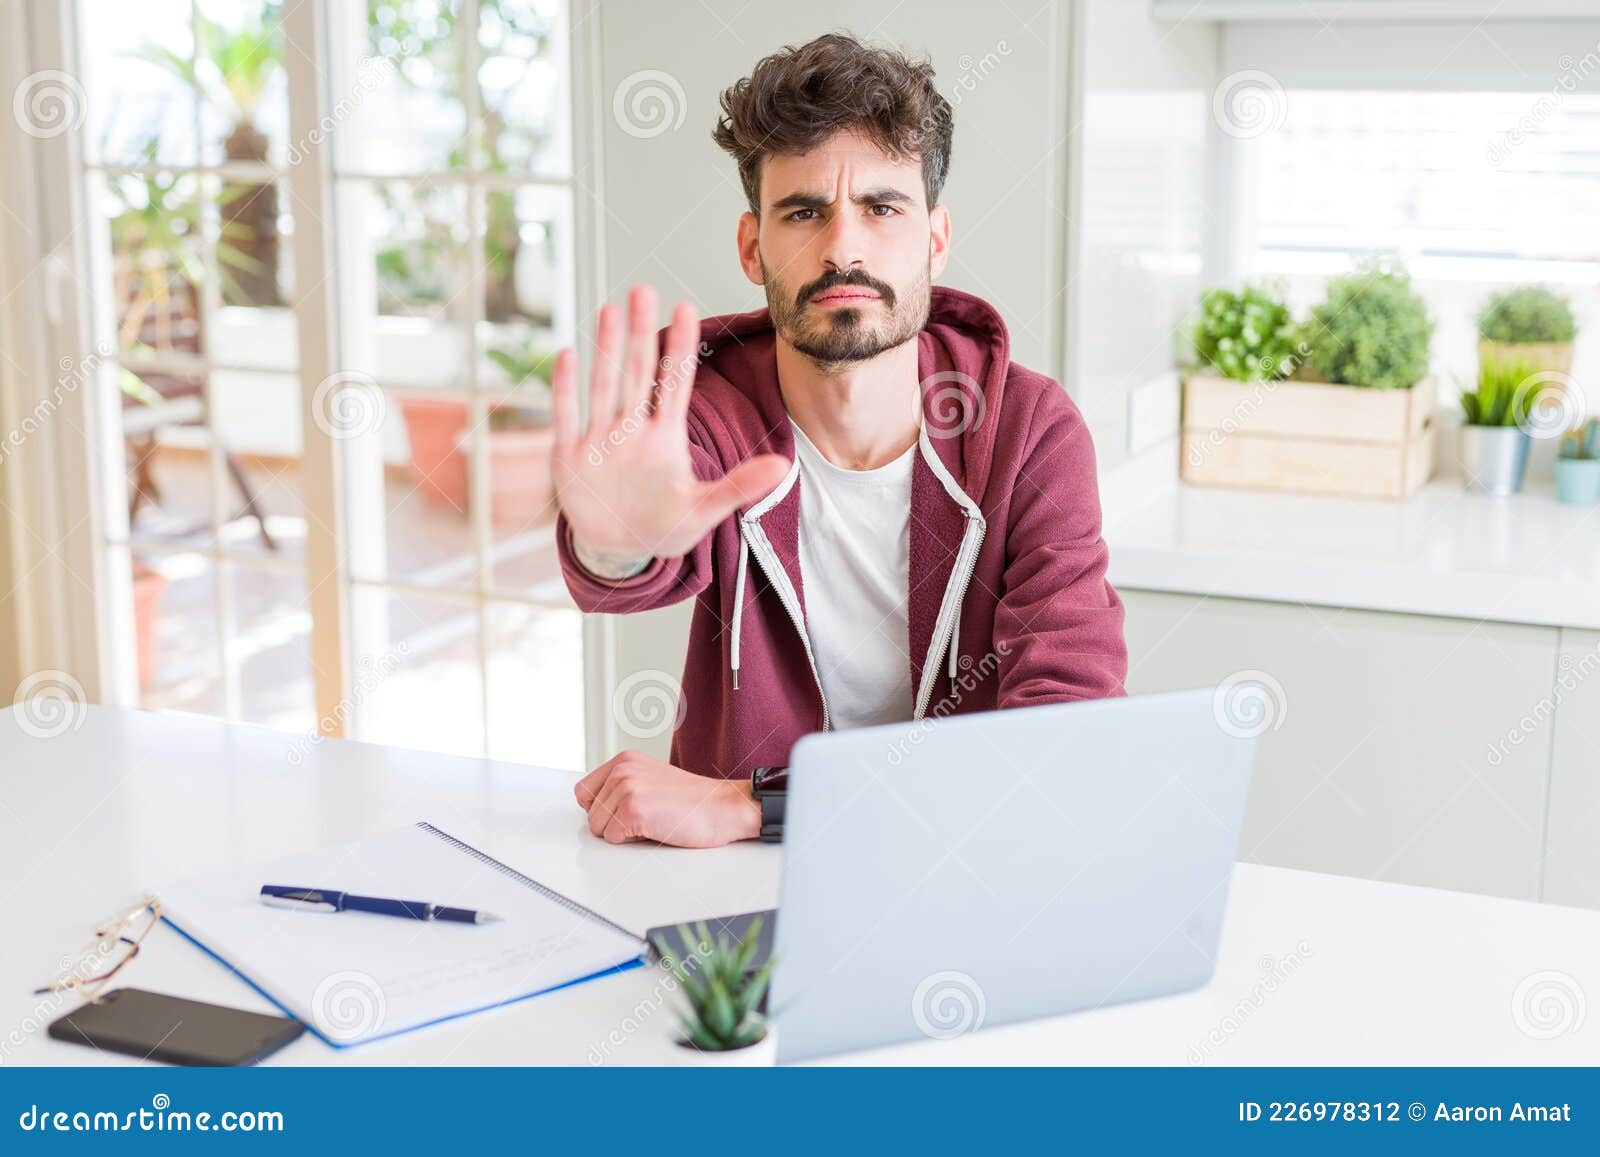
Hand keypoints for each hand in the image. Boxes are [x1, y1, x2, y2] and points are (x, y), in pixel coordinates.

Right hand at [550, 285, 788, 558]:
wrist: (620, 552)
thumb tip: (782, 467)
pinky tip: (567, 355)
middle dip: (640, 334)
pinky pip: (567, 417)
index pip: (675, 384)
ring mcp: (600, 441)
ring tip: (610, 309)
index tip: (685, 308)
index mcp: (666, 438)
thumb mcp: (705, 510)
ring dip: (606, 350)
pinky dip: (565, 390)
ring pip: (604, 386)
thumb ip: (739, 487)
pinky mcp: (571, 458)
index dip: (680, 348)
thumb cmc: (664, 526)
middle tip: (644, 290)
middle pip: (637, 373)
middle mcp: (633, 430)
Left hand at [574, 750, 760, 847]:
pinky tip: (655, 828)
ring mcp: (627, 789)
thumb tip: (596, 809)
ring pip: (598, 828)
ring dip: (622, 833)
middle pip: (589, 813)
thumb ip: (622, 786)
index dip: (601, 808)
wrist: (723, 807)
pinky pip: (613, 839)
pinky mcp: (632, 811)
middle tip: (645, 817)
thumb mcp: (651, 779)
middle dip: (612, 822)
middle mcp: (623, 770)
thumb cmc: (694, 801)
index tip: (621, 812)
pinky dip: (632, 841)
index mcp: (625, 760)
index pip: (583, 791)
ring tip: (651, 822)